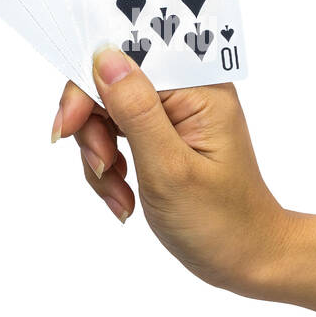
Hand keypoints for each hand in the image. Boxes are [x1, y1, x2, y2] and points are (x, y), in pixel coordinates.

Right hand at [52, 47, 287, 294]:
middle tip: (104, 169)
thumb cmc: (221, 221)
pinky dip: (109, 171)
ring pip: (106, 115)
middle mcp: (187, 93)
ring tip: (120, 196)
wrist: (246, 260)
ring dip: (100, 158)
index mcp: (199, 89)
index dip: (89, 86)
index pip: (127, 59)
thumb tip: (105, 56)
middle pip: (110, 85)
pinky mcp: (161, 138)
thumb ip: (136, 111)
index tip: (68, 127)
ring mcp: (173, 116)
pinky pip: (115, 139)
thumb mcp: (170, 169)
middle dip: (94, 131)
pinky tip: (124, 199)